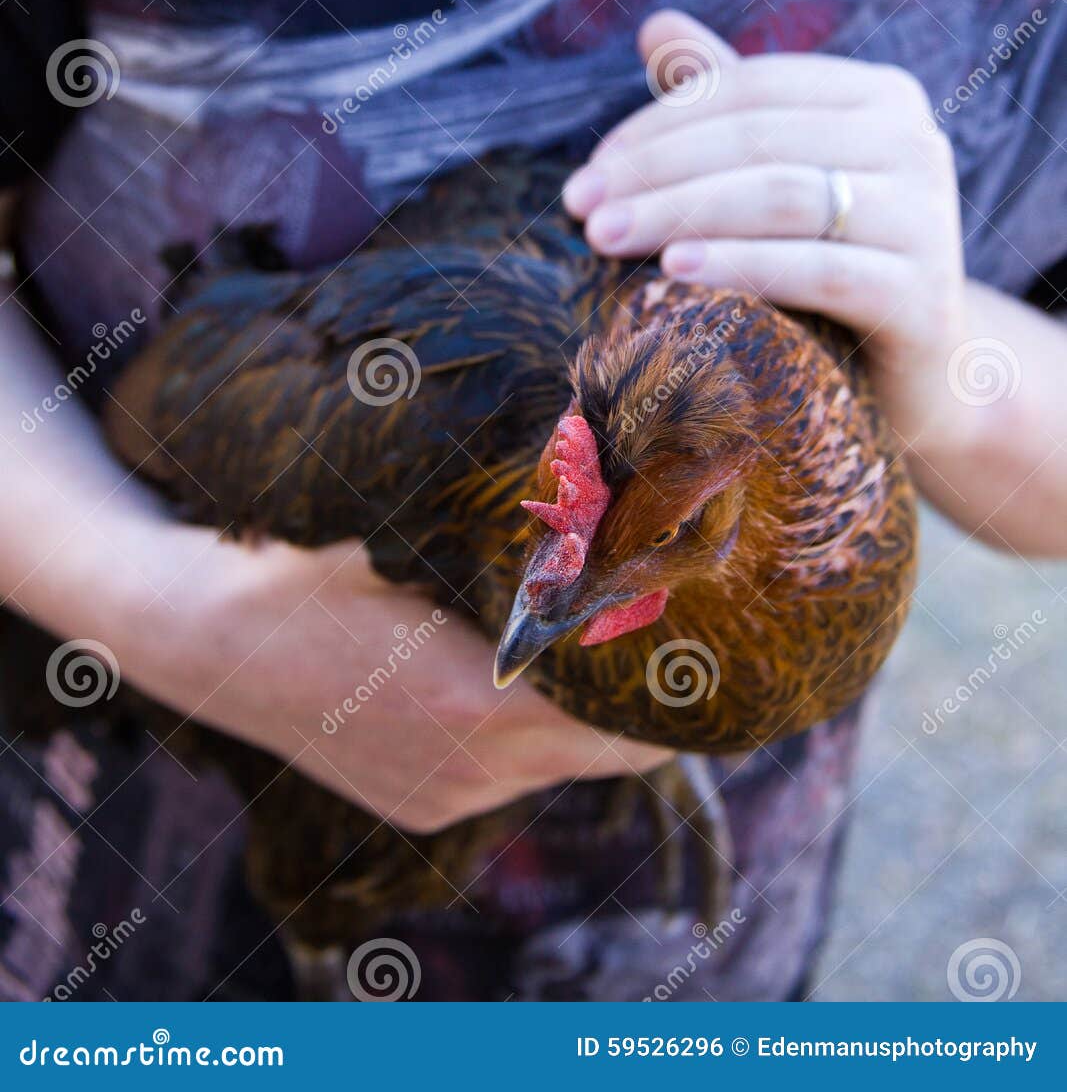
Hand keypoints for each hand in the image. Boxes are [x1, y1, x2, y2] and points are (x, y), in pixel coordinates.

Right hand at [119, 526, 668, 835]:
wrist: (198, 639)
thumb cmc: (306, 565)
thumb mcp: (409, 528)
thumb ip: (507, 523)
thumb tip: (611, 478)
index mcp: (481, 703)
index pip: (637, 720)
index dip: (683, 678)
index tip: (715, 628)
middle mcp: (476, 769)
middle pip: (621, 752)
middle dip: (655, 695)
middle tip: (682, 622)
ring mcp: (450, 797)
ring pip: (572, 765)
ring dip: (598, 712)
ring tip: (607, 636)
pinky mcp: (425, 806)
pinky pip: (518, 774)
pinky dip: (542, 730)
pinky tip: (522, 668)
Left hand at [563, 8, 969, 453]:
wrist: (918, 371)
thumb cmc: (833, 257)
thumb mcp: (781, 172)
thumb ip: (728, 102)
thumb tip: (656, 26)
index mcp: (879, 97)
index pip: (750, 89)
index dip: (661, 123)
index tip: (591, 171)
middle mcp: (916, 143)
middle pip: (760, 141)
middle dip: (657, 172)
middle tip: (580, 208)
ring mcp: (926, 219)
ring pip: (783, 197)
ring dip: (680, 214)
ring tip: (606, 237)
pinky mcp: (923, 297)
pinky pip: (818, 271)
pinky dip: (741, 265)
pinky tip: (675, 272)